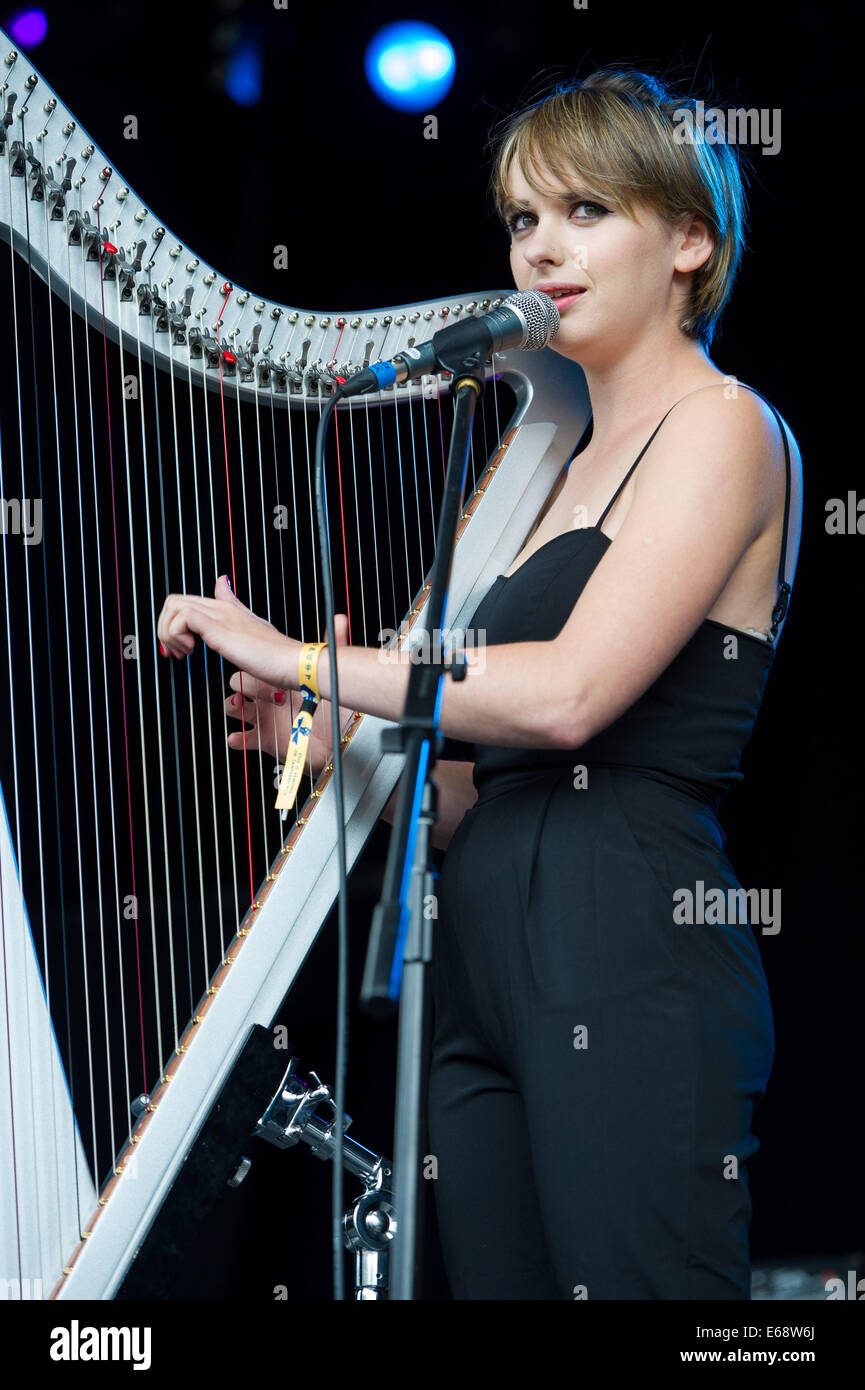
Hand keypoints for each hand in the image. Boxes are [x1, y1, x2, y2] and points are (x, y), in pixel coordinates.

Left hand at [157, 575, 298, 688]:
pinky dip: (177, 635)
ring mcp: (219, 614)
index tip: (179, 648)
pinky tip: (192, 650)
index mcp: (227, 608)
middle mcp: (220, 607)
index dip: (175, 623)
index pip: (188, 602)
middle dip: (166, 629)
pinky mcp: (218, 626)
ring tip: (186, 652)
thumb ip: (234, 607)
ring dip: (169, 632)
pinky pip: (183, 617)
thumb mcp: (251, 629)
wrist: (291, 662)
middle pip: (174, 601)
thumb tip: (223, 582)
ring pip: (173, 605)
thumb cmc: (276, 655)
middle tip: (179, 653)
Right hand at [226, 613, 355, 777]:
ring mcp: (264, 717)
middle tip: (270, 691)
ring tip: (239, 704)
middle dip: (248, 684)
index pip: (256, 664)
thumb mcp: (333, 676)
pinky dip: (236, 738)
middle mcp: (269, 696)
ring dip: (233, 704)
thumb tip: (341, 619)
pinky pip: (242, 738)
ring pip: (234, 707)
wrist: (342, 739)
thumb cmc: (338, 706)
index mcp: (281, 678)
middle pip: (240, 682)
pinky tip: (238, 736)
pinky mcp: (264, 739)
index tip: (264, 666)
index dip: (254, 664)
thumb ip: (335, 646)